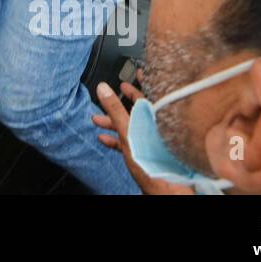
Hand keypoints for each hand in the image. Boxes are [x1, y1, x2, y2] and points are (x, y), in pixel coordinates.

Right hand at [92, 79, 194, 194]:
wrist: (162, 190)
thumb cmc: (153, 163)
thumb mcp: (128, 131)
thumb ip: (116, 109)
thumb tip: (104, 88)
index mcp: (157, 117)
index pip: (150, 92)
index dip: (142, 81)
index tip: (138, 71)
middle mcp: (157, 127)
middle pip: (138, 109)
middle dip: (120, 103)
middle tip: (114, 93)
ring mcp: (152, 141)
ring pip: (132, 125)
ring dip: (113, 122)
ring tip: (98, 120)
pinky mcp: (147, 153)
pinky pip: (130, 141)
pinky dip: (117, 139)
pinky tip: (105, 139)